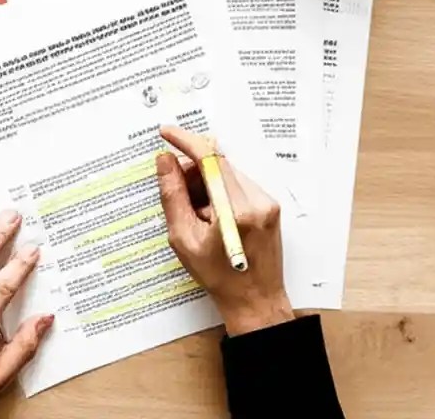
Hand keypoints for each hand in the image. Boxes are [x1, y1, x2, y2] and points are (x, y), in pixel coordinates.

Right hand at [156, 126, 294, 336]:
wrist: (255, 300)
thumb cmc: (218, 277)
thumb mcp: (184, 239)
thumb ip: (173, 196)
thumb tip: (165, 162)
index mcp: (236, 211)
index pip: (210, 160)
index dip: (186, 142)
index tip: (166, 134)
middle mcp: (257, 201)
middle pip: (218, 164)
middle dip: (192, 169)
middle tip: (174, 187)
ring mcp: (267, 202)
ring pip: (227, 174)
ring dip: (205, 183)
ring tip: (195, 213)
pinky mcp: (270, 206)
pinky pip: (238, 185)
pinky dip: (219, 192)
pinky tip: (211, 216)